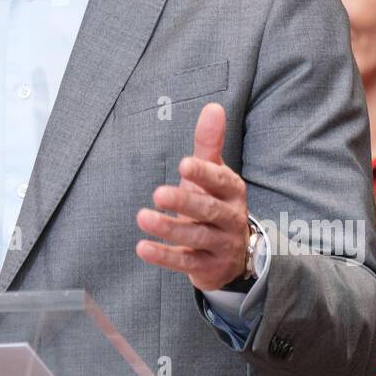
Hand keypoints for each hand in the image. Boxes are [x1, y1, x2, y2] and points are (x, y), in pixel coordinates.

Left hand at [135, 102, 249, 290]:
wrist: (232, 254)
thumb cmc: (215, 202)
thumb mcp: (214, 173)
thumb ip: (210, 142)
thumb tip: (213, 106)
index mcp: (232, 191)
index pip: (221, 181)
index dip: (203, 174)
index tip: (183, 164)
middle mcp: (231, 218)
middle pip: (208, 210)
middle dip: (184, 202)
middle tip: (157, 193)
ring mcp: (221, 245)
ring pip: (196, 238)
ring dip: (169, 229)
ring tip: (143, 217)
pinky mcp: (208, 268)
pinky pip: (186, 263)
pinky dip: (164, 256)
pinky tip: (142, 247)